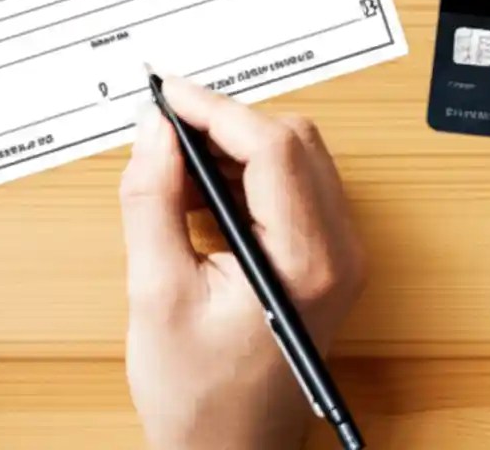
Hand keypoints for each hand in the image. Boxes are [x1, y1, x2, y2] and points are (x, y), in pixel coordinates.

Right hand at [120, 76, 365, 449]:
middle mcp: (338, 253)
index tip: (166, 94)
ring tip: (170, 176)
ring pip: (290, 157)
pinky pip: (287, 187)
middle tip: (162, 134)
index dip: (212, 108)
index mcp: (306, 262)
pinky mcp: (321, 259)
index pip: (271, 146)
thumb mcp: (155, 292)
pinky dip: (240, 175)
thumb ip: (152, 200)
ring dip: (229, 149)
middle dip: (221, 125)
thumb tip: (154, 130)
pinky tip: (195, 197)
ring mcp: (336, 256)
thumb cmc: (200, 396)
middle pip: (289, 141)